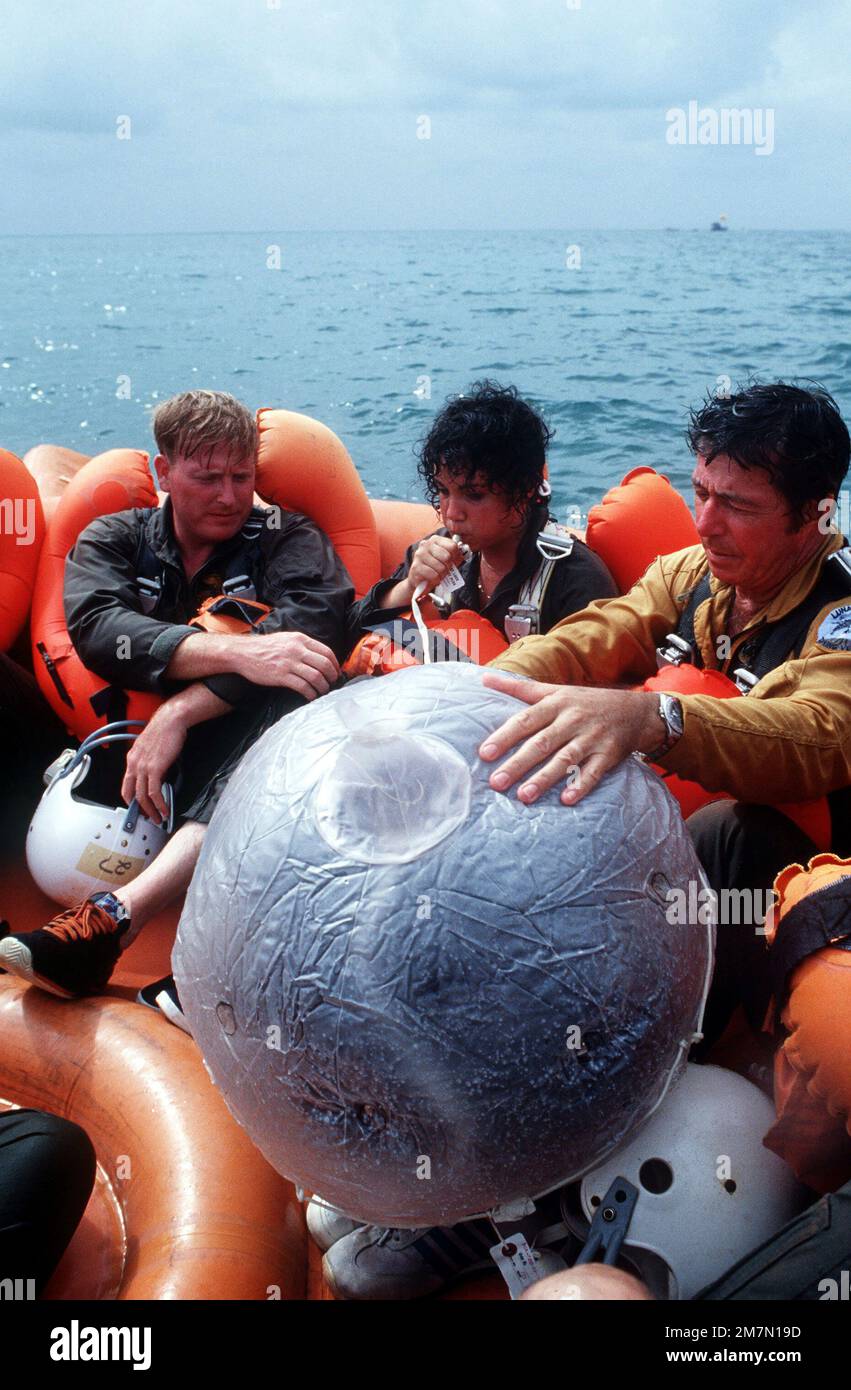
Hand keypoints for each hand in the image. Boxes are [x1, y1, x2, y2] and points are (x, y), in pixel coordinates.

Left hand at [121, 707, 186, 823]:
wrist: (170, 721)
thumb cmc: (164, 731)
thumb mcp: (151, 749)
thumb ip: (150, 763)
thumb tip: (157, 778)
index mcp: (132, 759)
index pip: (126, 786)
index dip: (131, 800)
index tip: (139, 808)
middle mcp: (134, 764)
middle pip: (132, 794)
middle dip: (141, 810)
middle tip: (149, 818)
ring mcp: (143, 767)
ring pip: (142, 796)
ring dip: (151, 811)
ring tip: (158, 818)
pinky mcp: (154, 769)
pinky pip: (154, 792)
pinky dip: (159, 804)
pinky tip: (165, 809)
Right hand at [232, 631, 339, 697]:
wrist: (242, 653)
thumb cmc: (264, 647)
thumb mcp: (285, 639)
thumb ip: (302, 645)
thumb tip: (318, 657)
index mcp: (299, 639)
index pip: (326, 651)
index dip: (335, 664)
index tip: (335, 672)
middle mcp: (296, 650)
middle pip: (324, 665)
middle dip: (331, 677)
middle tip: (331, 683)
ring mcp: (289, 663)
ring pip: (316, 677)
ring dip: (322, 687)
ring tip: (322, 691)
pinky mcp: (281, 676)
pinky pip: (303, 686)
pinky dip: (310, 693)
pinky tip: (311, 696)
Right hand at [407, 535, 465, 598]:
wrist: (419, 580)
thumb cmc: (435, 568)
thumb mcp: (447, 560)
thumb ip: (455, 555)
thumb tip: (462, 554)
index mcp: (435, 539)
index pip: (453, 546)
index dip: (455, 557)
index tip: (452, 562)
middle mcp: (426, 544)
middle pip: (447, 556)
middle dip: (448, 566)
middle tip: (445, 570)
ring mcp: (419, 555)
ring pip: (440, 567)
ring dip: (442, 575)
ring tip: (438, 575)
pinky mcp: (416, 567)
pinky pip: (433, 575)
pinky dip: (436, 579)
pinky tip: (432, 578)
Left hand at [479, 672, 661, 805]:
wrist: (635, 711)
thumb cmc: (586, 702)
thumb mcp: (554, 690)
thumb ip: (519, 688)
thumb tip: (485, 678)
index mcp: (556, 703)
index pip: (526, 720)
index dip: (505, 736)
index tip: (485, 753)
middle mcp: (573, 720)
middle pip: (542, 743)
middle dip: (518, 763)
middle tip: (497, 782)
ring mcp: (592, 738)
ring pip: (565, 759)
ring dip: (544, 778)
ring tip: (524, 796)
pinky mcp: (609, 754)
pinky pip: (593, 772)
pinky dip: (581, 786)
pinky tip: (566, 800)